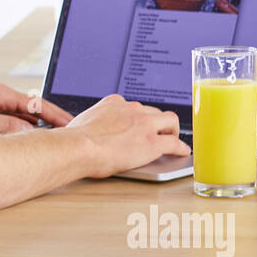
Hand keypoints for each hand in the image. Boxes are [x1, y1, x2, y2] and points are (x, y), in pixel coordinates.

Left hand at [0, 83, 73, 133]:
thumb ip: (7, 126)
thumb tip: (30, 130)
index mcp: (2, 94)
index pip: (37, 104)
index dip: (56, 115)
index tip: (72, 124)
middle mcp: (2, 96)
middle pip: (36, 109)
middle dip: (54, 120)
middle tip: (73, 132)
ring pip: (26, 116)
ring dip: (42, 126)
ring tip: (60, 138)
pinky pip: (16, 120)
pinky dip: (28, 128)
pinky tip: (35, 139)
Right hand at [64, 94, 188, 176]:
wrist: (78, 147)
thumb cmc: (74, 140)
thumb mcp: (82, 123)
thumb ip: (92, 124)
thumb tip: (85, 133)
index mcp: (114, 103)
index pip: (133, 107)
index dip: (138, 117)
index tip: (138, 125)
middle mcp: (132, 109)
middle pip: (154, 112)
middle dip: (157, 123)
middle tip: (158, 133)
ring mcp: (144, 124)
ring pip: (170, 121)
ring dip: (172, 131)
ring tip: (173, 140)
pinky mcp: (153, 143)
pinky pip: (174, 143)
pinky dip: (181, 148)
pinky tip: (183, 153)